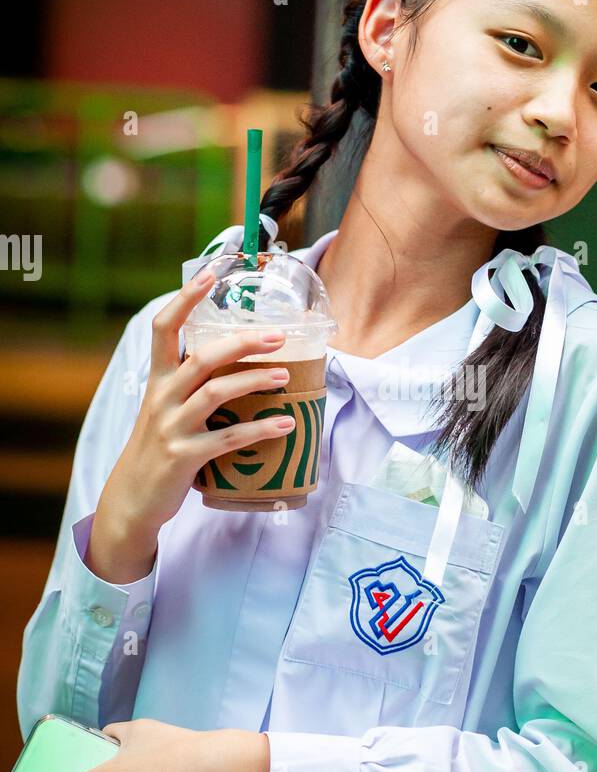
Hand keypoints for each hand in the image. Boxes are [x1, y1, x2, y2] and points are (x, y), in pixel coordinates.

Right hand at [86, 267, 296, 581]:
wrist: (133, 499)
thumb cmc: (159, 448)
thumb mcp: (166, 409)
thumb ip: (191, 384)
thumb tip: (237, 359)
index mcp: (158, 380)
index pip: (163, 328)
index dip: (185, 298)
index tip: (210, 272)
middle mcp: (162, 398)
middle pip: (202, 356)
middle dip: (242, 341)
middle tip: (278, 335)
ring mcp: (171, 427)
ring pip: (216, 392)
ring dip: (256, 380)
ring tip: (287, 375)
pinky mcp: (184, 457)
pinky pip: (227, 439)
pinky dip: (260, 430)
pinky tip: (286, 424)